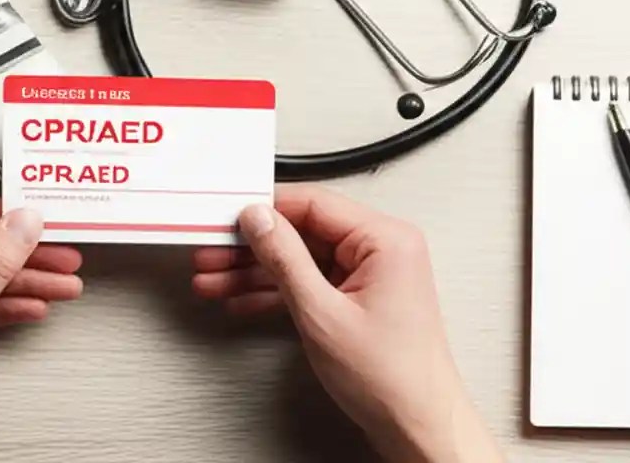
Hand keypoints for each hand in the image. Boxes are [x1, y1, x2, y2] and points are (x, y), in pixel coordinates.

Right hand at [192, 185, 500, 462]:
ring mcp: (371, 275)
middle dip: (252, 247)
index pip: (313, 203)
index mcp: (386, 239)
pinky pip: (311, 282)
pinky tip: (243, 299)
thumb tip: (259, 220)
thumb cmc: (392, 378)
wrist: (416, 425)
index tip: (228, 216)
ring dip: (256, 272)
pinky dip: (277, 292)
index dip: (265, 209)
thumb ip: (285, 259)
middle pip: (303, 232)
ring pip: (301, 260)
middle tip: (213, 252)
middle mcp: (383, 250)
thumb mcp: (322, 313)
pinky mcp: (359, 298)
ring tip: (215, 279)